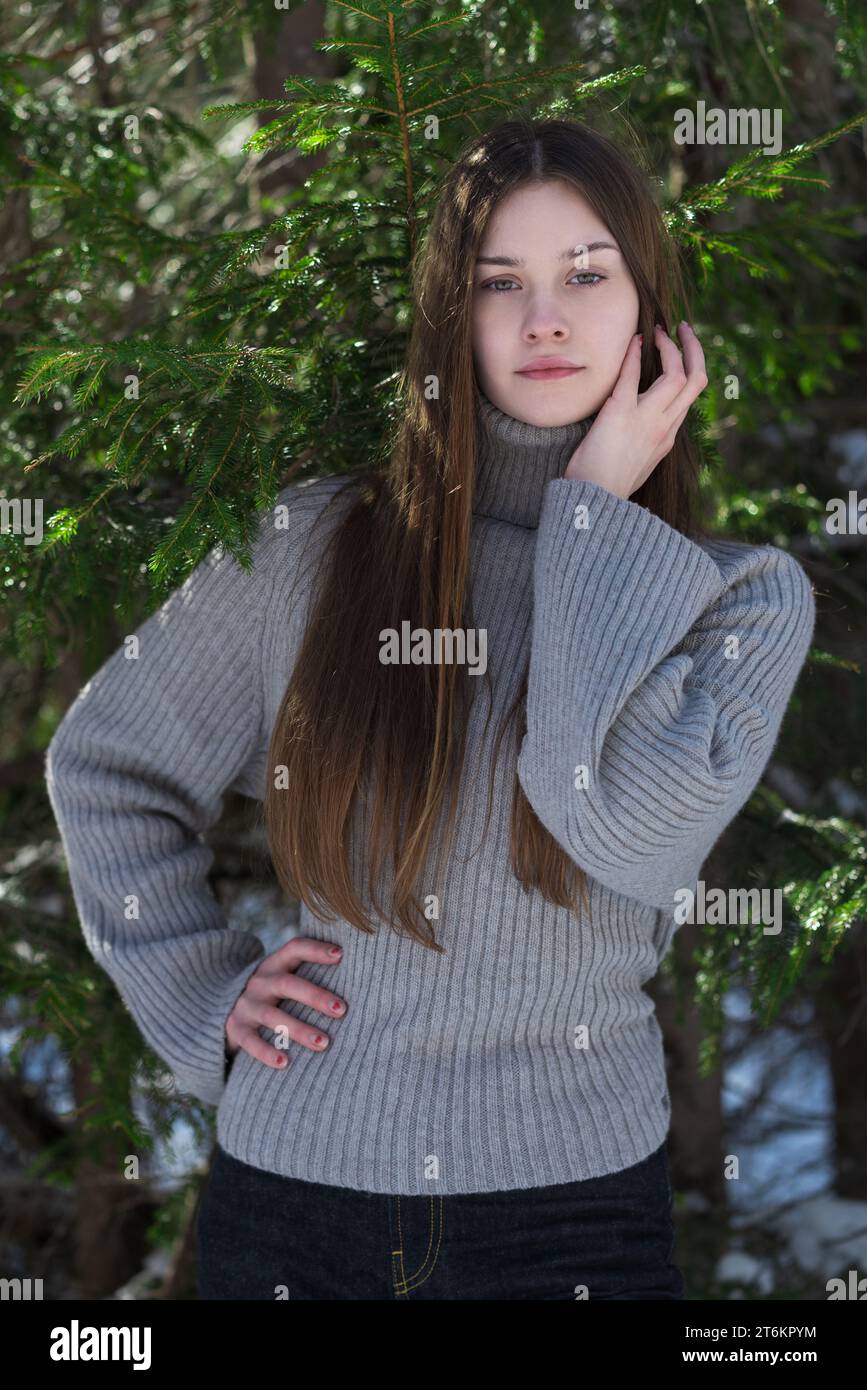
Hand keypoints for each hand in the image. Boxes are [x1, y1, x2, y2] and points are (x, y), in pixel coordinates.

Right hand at [225, 937, 346, 1069]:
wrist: (219, 1007)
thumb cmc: (271, 994)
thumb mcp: (282, 976)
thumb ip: (308, 973)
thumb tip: (359, 972)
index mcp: (275, 965)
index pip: (294, 949)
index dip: (315, 950)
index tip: (340, 954)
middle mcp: (259, 982)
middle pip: (287, 984)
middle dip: (315, 996)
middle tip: (342, 1010)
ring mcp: (246, 1005)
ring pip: (273, 1016)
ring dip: (299, 1029)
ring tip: (324, 1043)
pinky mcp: (236, 1029)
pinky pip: (250, 1042)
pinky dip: (266, 1052)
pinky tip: (284, 1062)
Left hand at [563, 322, 707, 499]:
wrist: (593, 502)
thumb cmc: (605, 486)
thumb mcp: (635, 464)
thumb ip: (644, 443)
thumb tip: (639, 432)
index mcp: (667, 439)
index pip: (690, 397)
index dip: (690, 370)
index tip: (682, 354)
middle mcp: (664, 427)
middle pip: (696, 381)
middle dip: (694, 350)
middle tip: (684, 329)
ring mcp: (646, 421)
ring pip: (677, 376)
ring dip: (670, 348)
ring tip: (659, 332)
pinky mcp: (620, 414)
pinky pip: (632, 376)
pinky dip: (634, 355)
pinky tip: (634, 342)